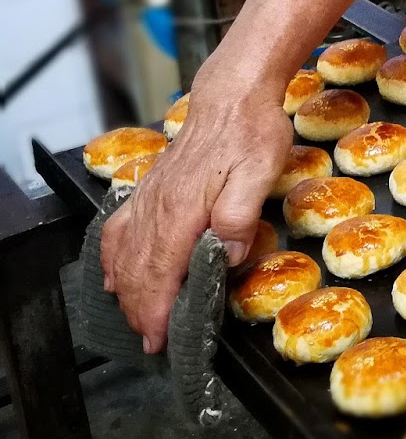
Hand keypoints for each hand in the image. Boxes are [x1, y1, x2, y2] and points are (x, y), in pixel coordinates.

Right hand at [101, 73, 291, 352]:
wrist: (232, 96)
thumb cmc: (250, 133)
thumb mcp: (258, 175)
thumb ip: (239, 217)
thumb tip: (227, 257)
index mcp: (182, 213)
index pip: (161, 275)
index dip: (158, 312)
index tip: (159, 340)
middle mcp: (157, 209)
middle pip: (139, 272)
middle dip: (142, 312)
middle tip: (150, 342)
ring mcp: (149, 199)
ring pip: (126, 256)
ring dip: (129, 292)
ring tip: (136, 319)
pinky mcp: (150, 189)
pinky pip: (120, 231)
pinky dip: (114, 260)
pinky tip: (114, 275)